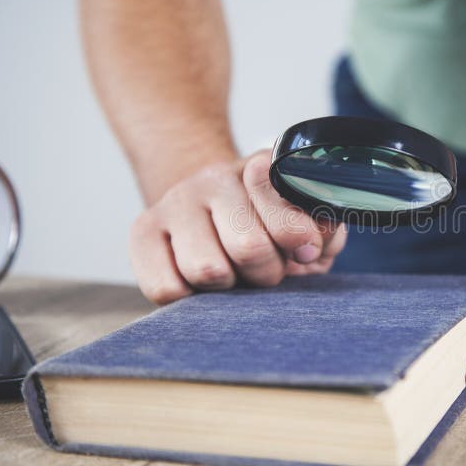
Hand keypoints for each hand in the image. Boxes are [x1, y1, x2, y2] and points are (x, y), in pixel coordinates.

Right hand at [130, 150, 346, 303]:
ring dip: (228, 285)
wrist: (212, 212)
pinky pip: (166, 287)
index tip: (306, 250)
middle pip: (249, 248)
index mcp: (263, 168)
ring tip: (233, 274)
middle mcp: (215, 178)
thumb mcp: (307, 225)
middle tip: (266, 268)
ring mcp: (175, 202)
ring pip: (206, 270)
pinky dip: (189, 297)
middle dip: (266, 271)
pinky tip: (200, 282)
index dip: (299, 241)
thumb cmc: (268, 227)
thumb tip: (313, 240)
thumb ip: (323, 229)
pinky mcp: (142, 231)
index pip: (285, 212)